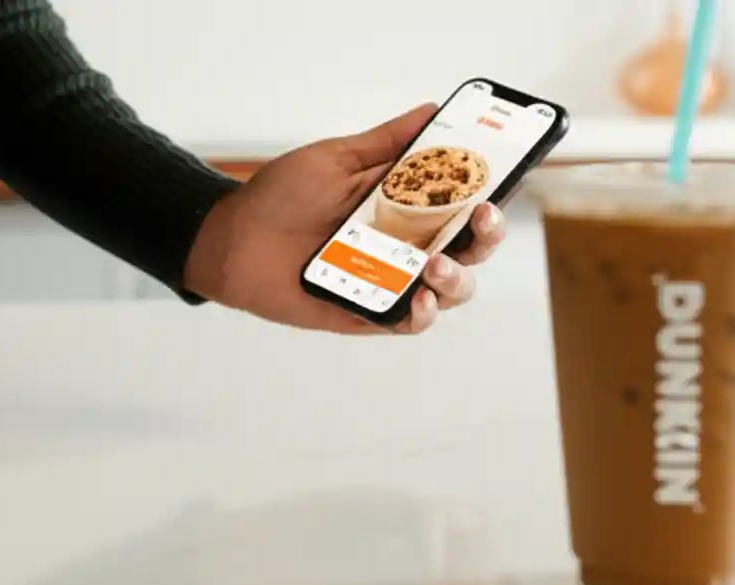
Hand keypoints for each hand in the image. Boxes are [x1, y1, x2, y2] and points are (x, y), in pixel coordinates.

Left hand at [184, 104, 506, 334]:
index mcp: (407, 206)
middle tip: (483, 220)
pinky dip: (423, 314)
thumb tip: (433, 111)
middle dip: (487, 235)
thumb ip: (387, 142)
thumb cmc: (282, 196)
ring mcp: (392, 280)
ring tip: (436, 265)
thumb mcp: (338, 159)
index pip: (464, 204)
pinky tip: (420, 299)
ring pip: (451, 290)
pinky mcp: (370, 314)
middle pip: (470, 248)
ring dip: (456, 279)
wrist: (234, 238)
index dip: (490, 196)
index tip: (500, 183)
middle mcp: (408, 245)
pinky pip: (410, 322)